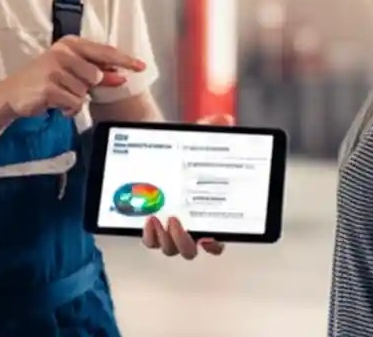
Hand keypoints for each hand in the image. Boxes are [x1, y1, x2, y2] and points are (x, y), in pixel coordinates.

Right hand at [0, 36, 145, 118]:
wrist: (13, 94)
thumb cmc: (45, 81)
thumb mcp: (71, 73)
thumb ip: (96, 73)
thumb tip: (121, 77)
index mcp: (70, 44)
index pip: (104, 51)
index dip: (124, 60)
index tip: (140, 67)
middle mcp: (63, 52)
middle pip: (95, 75)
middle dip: (86, 87)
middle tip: (69, 87)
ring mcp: (54, 68)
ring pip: (84, 91)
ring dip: (75, 99)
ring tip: (59, 95)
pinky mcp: (49, 86)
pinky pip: (74, 103)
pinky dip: (68, 109)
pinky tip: (56, 104)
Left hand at [140, 112, 235, 258]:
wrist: (153, 148)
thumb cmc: (182, 149)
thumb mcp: (197, 139)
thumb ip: (210, 130)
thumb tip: (225, 121)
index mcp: (207, 215)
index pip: (217, 242)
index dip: (215, 244)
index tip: (210, 236)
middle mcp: (188, 227)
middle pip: (189, 250)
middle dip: (184, 242)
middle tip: (177, 222)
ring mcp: (167, 229)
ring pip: (168, 248)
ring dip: (164, 239)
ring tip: (157, 219)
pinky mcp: (149, 224)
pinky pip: (150, 240)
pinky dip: (148, 235)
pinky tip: (147, 219)